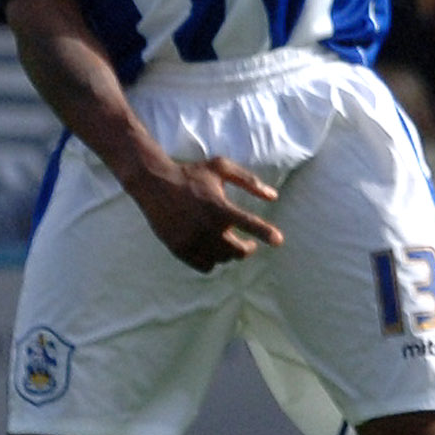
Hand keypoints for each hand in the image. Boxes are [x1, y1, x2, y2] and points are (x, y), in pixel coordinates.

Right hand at [128, 152, 281, 270]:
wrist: (155, 184)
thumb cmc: (192, 174)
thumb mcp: (221, 168)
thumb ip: (248, 181)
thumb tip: (273, 196)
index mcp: (219, 207)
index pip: (249, 224)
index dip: (266, 233)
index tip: (279, 240)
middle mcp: (206, 227)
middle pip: (238, 251)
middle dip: (247, 248)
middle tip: (249, 244)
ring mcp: (192, 241)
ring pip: (222, 260)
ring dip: (229, 254)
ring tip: (226, 242)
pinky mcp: (179, 250)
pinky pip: (205, 267)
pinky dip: (212, 261)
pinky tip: (211, 248)